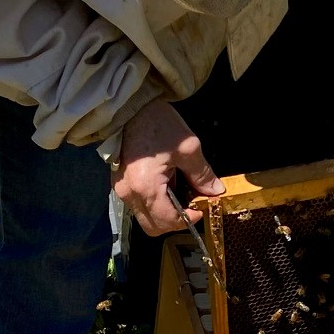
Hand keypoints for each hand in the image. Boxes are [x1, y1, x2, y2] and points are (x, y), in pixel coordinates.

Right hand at [114, 99, 222, 235]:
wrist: (129, 107)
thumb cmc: (157, 123)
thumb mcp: (188, 148)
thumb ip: (202, 174)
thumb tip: (215, 191)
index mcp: (147, 187)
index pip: (168, 221)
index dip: (188, 219)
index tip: (200, 207)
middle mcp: (129, 194)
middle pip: (153, 227)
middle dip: (174, 221)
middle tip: (189, 203)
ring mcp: (121, 190)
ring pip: (145, 217)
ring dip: (164, 211)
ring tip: (177, 188)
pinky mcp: (119, 183)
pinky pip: (138, 204)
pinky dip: (154, 201)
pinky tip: (165, 182)